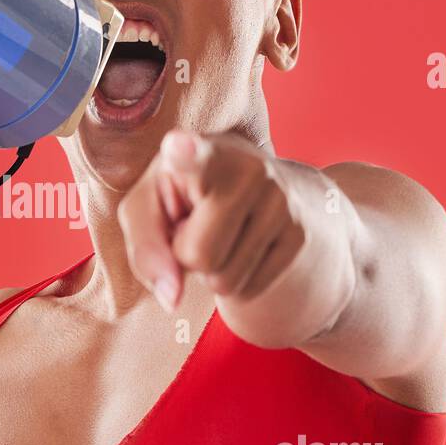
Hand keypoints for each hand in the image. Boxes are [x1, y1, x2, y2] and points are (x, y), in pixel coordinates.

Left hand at [118, 130, 306, 311]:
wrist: (259, 186)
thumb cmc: (183, 196)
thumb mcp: (149, 208)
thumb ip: (146, 248)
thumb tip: (172, 298)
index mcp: (203, 153)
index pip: (195, 157)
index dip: (186, 155)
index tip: (178, 145)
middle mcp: (249, 169)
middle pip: (199, 256)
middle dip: (186, 255)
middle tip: (195, 225)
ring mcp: (281, 202)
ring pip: (223, 281)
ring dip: (210, 271)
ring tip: (219, 232)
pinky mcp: (300, 236)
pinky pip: (247, 291)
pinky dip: (234, 280)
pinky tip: (240, 245)